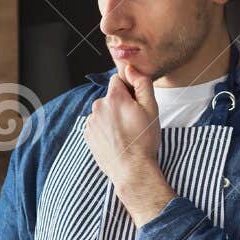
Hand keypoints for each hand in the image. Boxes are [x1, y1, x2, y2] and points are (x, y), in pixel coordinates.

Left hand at [84, 62, 174, 225]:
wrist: (131, 170)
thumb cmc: (143, 140)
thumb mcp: (151, 108)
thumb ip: (142, 83)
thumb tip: (131, 69)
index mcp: (113, 98)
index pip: (118, 80)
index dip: (129, 89)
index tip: (136, 102)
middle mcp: (98, 107)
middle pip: (111, 97)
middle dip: (121, 104)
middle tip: (134, 121)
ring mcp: (90, 122)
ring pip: (104, 112)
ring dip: (113, 117)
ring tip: (126, 133)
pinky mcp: (87, 135)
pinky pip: (98, 125)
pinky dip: (106, 129)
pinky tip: (117, 140)